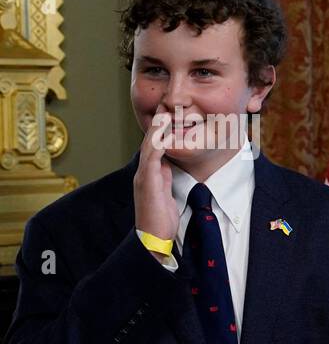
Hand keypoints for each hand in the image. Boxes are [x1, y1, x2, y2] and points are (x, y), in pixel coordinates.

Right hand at [134, 110, 178, 242]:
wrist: (152, 239)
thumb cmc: (160, 219)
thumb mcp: (165, 193)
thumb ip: (165, 179)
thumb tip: (168, 166)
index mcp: (149, 174)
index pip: (154, 147)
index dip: (160, 130)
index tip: (167, 114)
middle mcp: (144, 173)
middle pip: (149, 142)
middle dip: (156, 123)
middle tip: (164, 104)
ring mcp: (144, 177)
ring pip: (150, 147)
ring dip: (156, 129)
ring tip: (163, 112)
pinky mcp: (147, 183)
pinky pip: (151, 160)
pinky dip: (156, 145)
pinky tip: (162, 135)